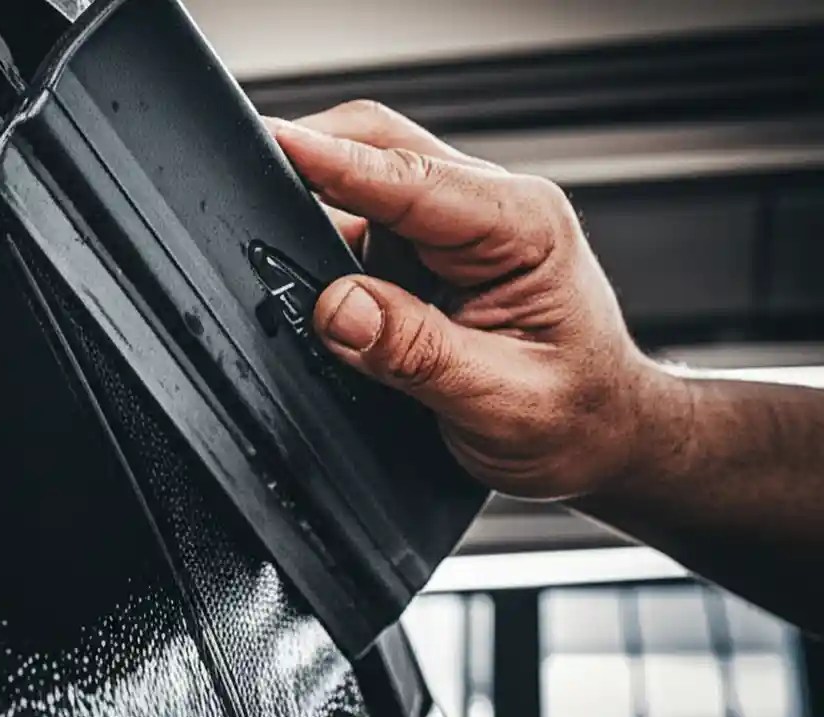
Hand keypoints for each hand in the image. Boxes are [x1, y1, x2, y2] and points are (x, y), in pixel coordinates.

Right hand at [265, 101, 683, 499]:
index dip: (335, 163)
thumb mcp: (498, 400)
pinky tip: (334, 294)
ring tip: (312, 284)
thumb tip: (337, 309)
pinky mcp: (435, 248)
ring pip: (366, 183)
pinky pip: (368, 226)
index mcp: (521, 227)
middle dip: (314, 159)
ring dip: (324, 218)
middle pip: (382, 147)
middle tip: (251, 187)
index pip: (411, 180)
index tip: (276, 143)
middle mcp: (492, 209)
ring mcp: (461, 224)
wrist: (604, 436)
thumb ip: (414, 352)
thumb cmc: (576, 417)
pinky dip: (334, 249)